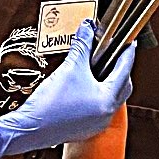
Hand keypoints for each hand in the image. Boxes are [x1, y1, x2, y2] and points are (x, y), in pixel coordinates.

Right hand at [0, 18, 133, 158]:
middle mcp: (106, 115)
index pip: (124, 71)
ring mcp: (95, 123)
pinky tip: (85, 86)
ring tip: (100, 68)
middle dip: (120, 69)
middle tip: (115, 54)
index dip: (127, 54)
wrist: (29, 129)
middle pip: (122, 86)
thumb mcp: (69, 68)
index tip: (129, 43)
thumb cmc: (50, 105)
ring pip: (110, 98)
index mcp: (107, 101)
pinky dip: (96, 94)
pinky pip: (97, 108)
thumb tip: (86, 28)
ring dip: (108, 83)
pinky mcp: (84, 128)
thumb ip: (81, 45)